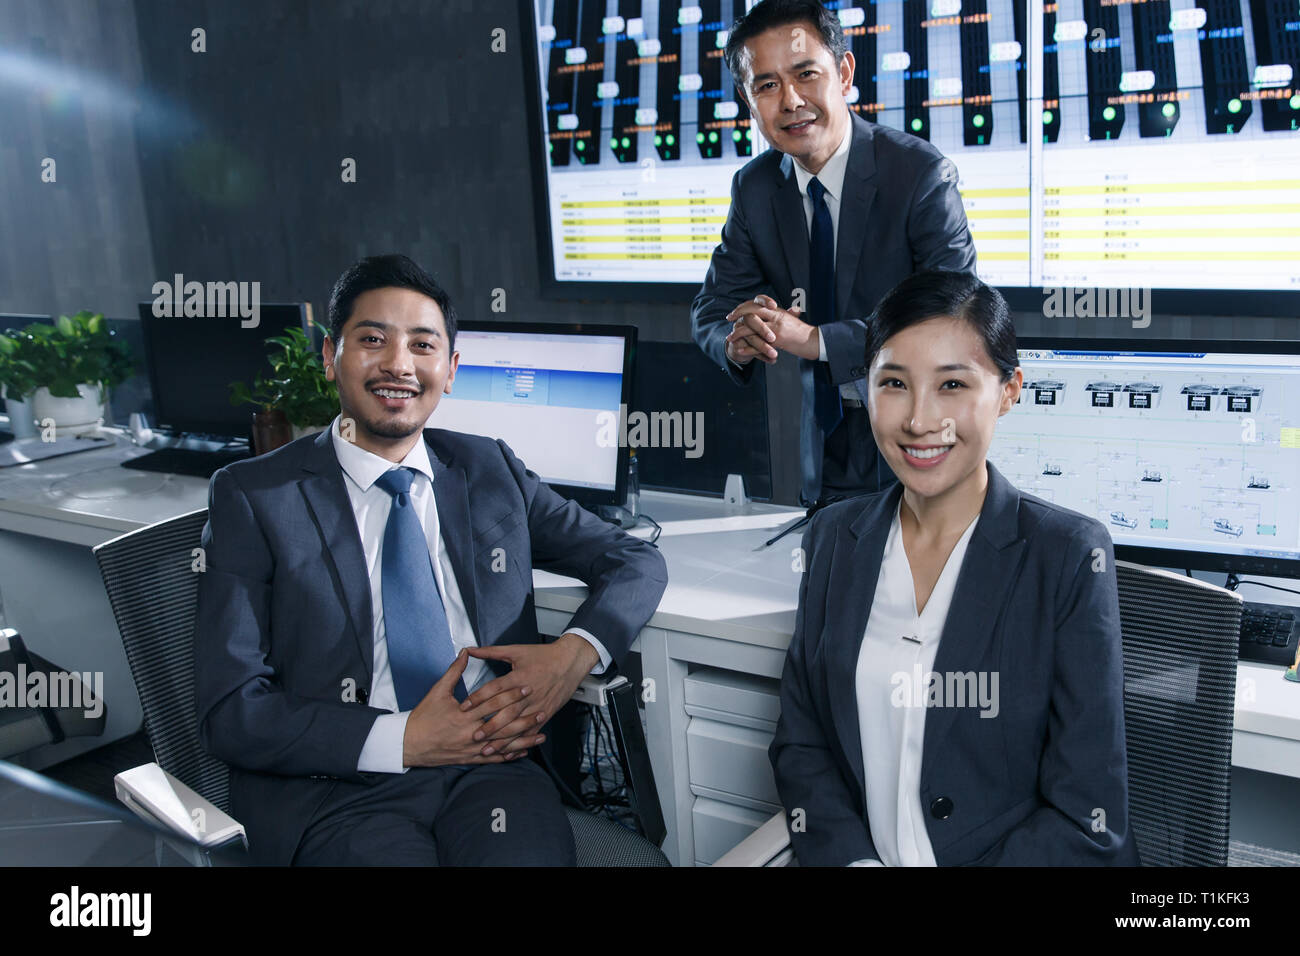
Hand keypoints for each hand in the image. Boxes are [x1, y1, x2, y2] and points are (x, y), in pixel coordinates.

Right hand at [401, 648, 544, 766]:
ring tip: (541, 734)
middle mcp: (470, 733)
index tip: (527, 686)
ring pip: (502, 745)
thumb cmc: (423, 717)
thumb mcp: (437, 691)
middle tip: (541, 709)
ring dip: (523, 740)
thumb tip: (465, 652)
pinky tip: (523, 752)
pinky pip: (493, 758)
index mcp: (464, 715)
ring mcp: (471, 748)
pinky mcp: (470, 759)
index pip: (493, 702)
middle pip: (503, 725)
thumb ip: (454, 671)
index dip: (511, 694)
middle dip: (523, 718)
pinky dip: (509, 755)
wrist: (408, 744)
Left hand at [460, 634, 597, 754]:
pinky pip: (531, 732)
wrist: (570, 661)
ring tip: (487, 749)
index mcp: (519, 677)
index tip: (464, 707)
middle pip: (506, 712)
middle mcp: (528, 694)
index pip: (496, 689)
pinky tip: (509, 752)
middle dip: (490, 726)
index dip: (479, 697)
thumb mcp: (516, 650)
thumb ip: (491, 651)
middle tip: (474, 735)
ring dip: (502, 739)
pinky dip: (520, 743)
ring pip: (518, 726)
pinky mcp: (545, 713)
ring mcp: (537, 706)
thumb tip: (470, 650)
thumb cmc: (543, 655)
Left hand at [725, 295, 818, 362]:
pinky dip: (747, 348)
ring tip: (729, 338)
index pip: (757, 303)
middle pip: (752, 311)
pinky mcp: (777, 340)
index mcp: (778, 311)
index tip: (735, 310)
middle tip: (728, 319)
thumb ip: (780, 315)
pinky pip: (757, 344)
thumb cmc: (802, 332)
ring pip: (752, 328)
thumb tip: (772, 309)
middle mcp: (776, 316)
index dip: (744, 306)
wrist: (813, 341)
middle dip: (738, 314)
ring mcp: (776, 328)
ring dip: (738, 333)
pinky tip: (738, 349)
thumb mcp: (790, 320)